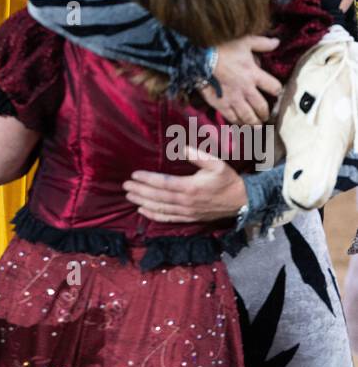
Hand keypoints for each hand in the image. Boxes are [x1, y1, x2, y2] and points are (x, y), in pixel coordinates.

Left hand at [123, 147, 247, 224]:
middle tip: (125, 185)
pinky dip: (153, 215)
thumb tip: (181, 147)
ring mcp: (187, 212)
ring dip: (142, 202)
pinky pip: (168, 218)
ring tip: (129, 195)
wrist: (241, 201)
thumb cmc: (227, 179)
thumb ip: (198, 156)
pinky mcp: (189, 218)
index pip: (163, 183)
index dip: (147, 179)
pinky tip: (142, 210)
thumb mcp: (216, 163)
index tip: (134, 174)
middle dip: (140, 190)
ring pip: (160, 208)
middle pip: (158, 197)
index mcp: (191, 187)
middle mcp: (186, 202)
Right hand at [200, 35, 280, 124]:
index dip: (277, 90)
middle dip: (265, 113)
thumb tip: (277, 42)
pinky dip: (238, 123)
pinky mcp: (220, 104)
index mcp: (254, 74)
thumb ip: (262, 43)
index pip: (274, 87)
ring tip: (257, 125)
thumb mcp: (245, 41)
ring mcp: (233, 99)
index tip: (276, 92)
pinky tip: (240, 124)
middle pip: (262, 107)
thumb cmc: (222, 47)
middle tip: (266, 116)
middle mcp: (246, 90)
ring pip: (248, 116)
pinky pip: (232, 118)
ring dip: (254, 122)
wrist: (198, 57)